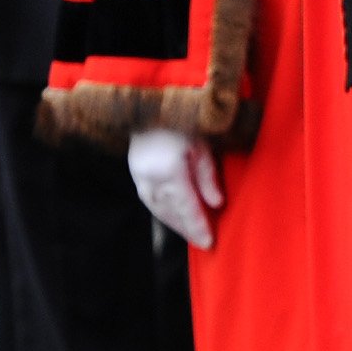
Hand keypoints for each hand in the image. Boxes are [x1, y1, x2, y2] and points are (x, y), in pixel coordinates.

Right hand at [128, 127, 221, 248]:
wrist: (149, 107)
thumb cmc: (182, 122)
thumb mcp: (201, 146)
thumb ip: (208, 177)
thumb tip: (216, 204)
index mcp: (170, 171)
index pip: (187, 208)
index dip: (198, 227)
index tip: (209, 243)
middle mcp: (152, 178)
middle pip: (171, 213)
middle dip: (187, 230)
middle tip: (202, 243)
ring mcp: (140, 177)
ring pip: (158, 209)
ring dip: (174, 224)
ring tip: (189, 234)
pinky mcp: (135, 174)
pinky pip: (149, 201)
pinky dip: (162, 212)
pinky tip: (172, 217)